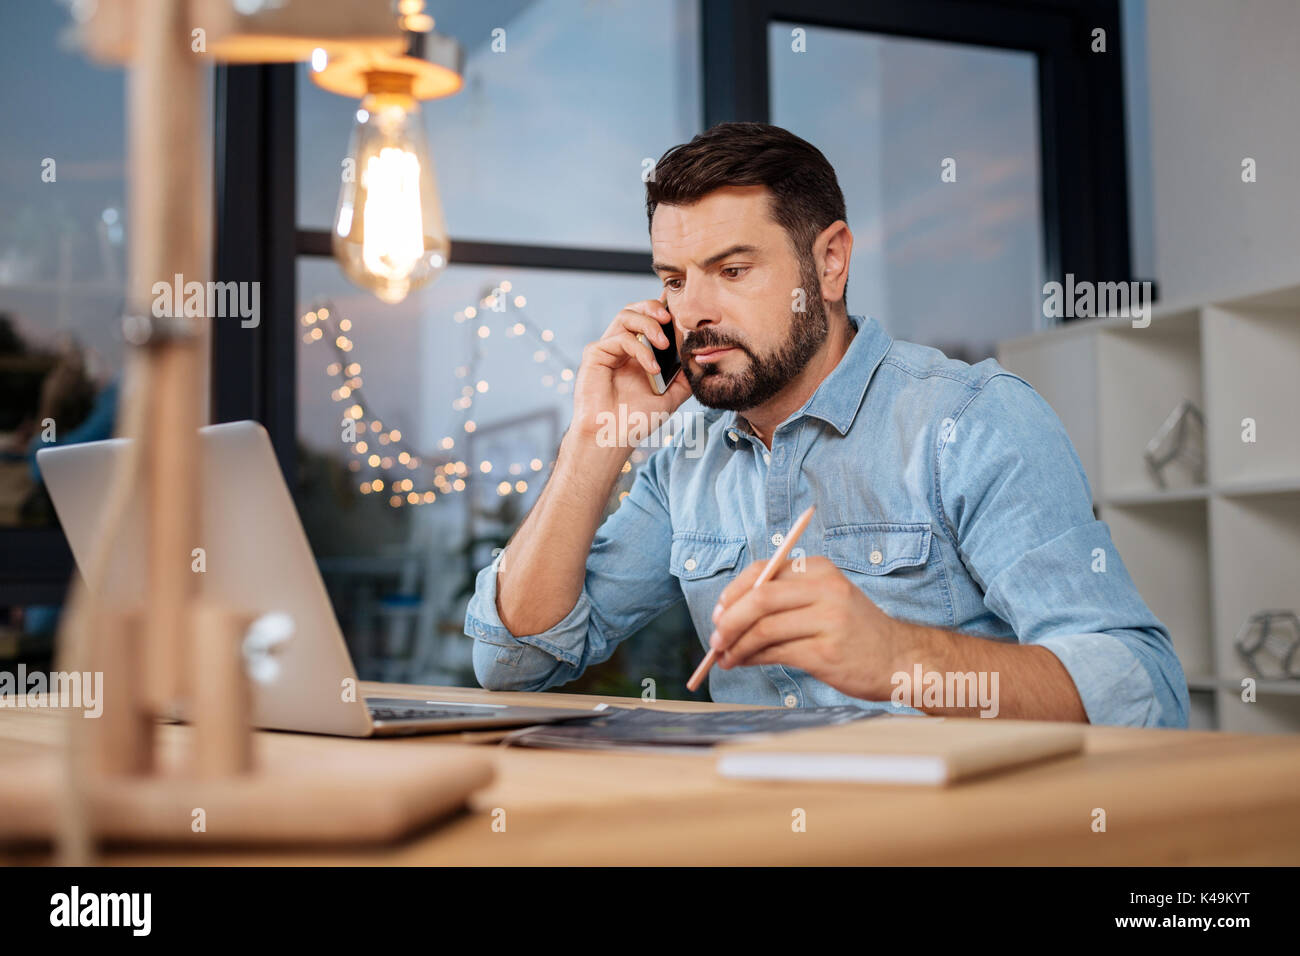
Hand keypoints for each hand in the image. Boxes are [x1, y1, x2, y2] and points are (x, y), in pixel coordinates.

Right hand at [570, 296, 692, 446]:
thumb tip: (699, 359)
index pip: (649, 320)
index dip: (663, 308)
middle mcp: (622, 347)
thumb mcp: (670, 397)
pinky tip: (652, 367)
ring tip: (664, 344)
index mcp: (637, 353)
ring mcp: (608, 349)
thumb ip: (683, 378)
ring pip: (625, 316)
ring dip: (648, 323)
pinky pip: (620, 338)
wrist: (612, 438)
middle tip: (670, 319)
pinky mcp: (595, 353)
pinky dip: (640, 349)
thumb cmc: (636, 421)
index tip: (681, 306)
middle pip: (635, 309)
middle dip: (654, 308)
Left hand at [708, 556, 907, 701]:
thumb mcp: (825, 600)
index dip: (733, 592)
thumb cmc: (854, 631)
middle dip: (728, 620)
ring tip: (725, 657)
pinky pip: (776, 653)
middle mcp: (825, 589)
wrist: (900, 659)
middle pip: (760, 598)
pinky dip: (752, 658)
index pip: (764, 571)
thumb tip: (730, 615)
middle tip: (714, 639)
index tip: (718, 612)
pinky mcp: (826, 652)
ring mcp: (828, 620)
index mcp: (820, 570)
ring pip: (763, 628)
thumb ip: (783, 600)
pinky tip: (744, 663)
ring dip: (736, 645)